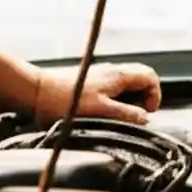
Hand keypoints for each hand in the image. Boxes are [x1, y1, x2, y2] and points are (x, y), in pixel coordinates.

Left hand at [32, 63, 162, 125]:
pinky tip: (103, 112)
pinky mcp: (89, 82)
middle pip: (140, 78)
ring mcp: (100, 75)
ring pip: (126, 84)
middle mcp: (111, 71)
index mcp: (118, 75)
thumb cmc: (64, 101)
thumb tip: (145, 119)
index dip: (155, 95)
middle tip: (136, 114)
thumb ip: (126, 115)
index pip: (150, 76)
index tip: (146, 112)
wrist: (36, 92)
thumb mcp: (101, 112)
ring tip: (119, 116)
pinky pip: (112, 88)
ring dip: (129, 100)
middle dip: (144, 97)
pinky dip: (116, 99)